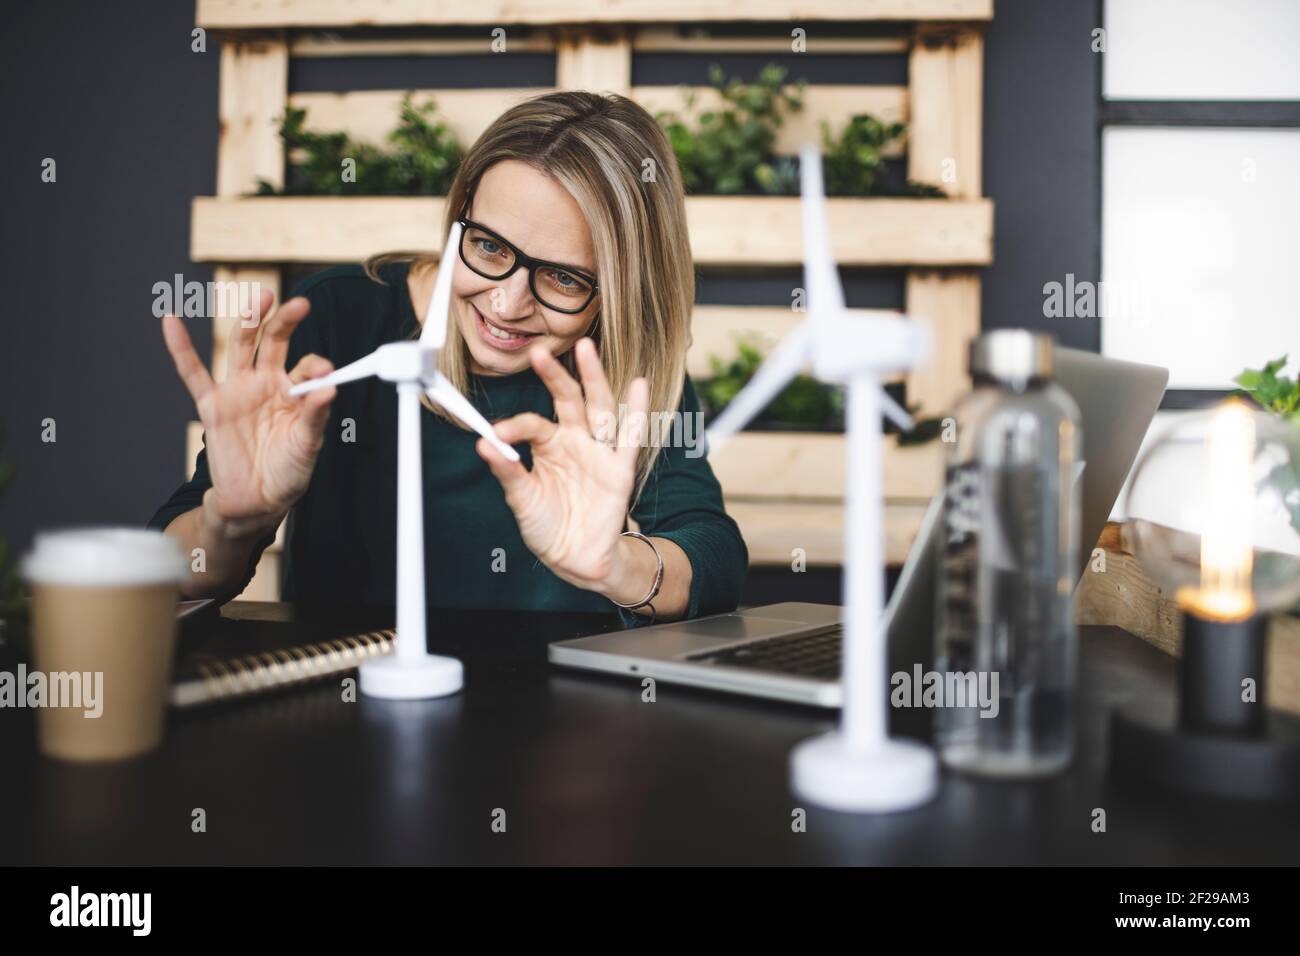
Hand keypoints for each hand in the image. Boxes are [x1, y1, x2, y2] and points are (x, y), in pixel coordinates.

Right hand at [161, 290, 335, 538]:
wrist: (257, 501)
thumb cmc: (288, 471)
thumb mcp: (308, 444)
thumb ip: (315, 415)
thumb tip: (330, 387)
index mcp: (294, 392)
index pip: (306, 367)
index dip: (315, 367)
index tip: (324, 371)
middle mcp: (266, 384)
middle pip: (274, 342)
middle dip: (284, 321)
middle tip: (299, 304)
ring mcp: (238, 391)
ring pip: (241, 348)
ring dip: (248, 321)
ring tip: (260, 299)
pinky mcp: (212, 405)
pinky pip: (192, 373)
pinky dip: (181, 348)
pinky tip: (171, 322)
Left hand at [476, 338, 649, 592]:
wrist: (575, 558)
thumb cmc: (548, 525)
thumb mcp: (522, 499)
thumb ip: (507, 471)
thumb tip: (483, 444)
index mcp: (549, 445)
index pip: (533, 424)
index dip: (516, 426)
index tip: (498, 434)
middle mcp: (575, 441)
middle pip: (568, 400)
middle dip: (556, 376)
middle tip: (540, 352)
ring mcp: (599, 452)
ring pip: (599, 408)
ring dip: (593, 378)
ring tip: (586, 350)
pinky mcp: (619, 470)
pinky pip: (630, 438)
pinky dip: (637, 411)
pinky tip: (639, 386)